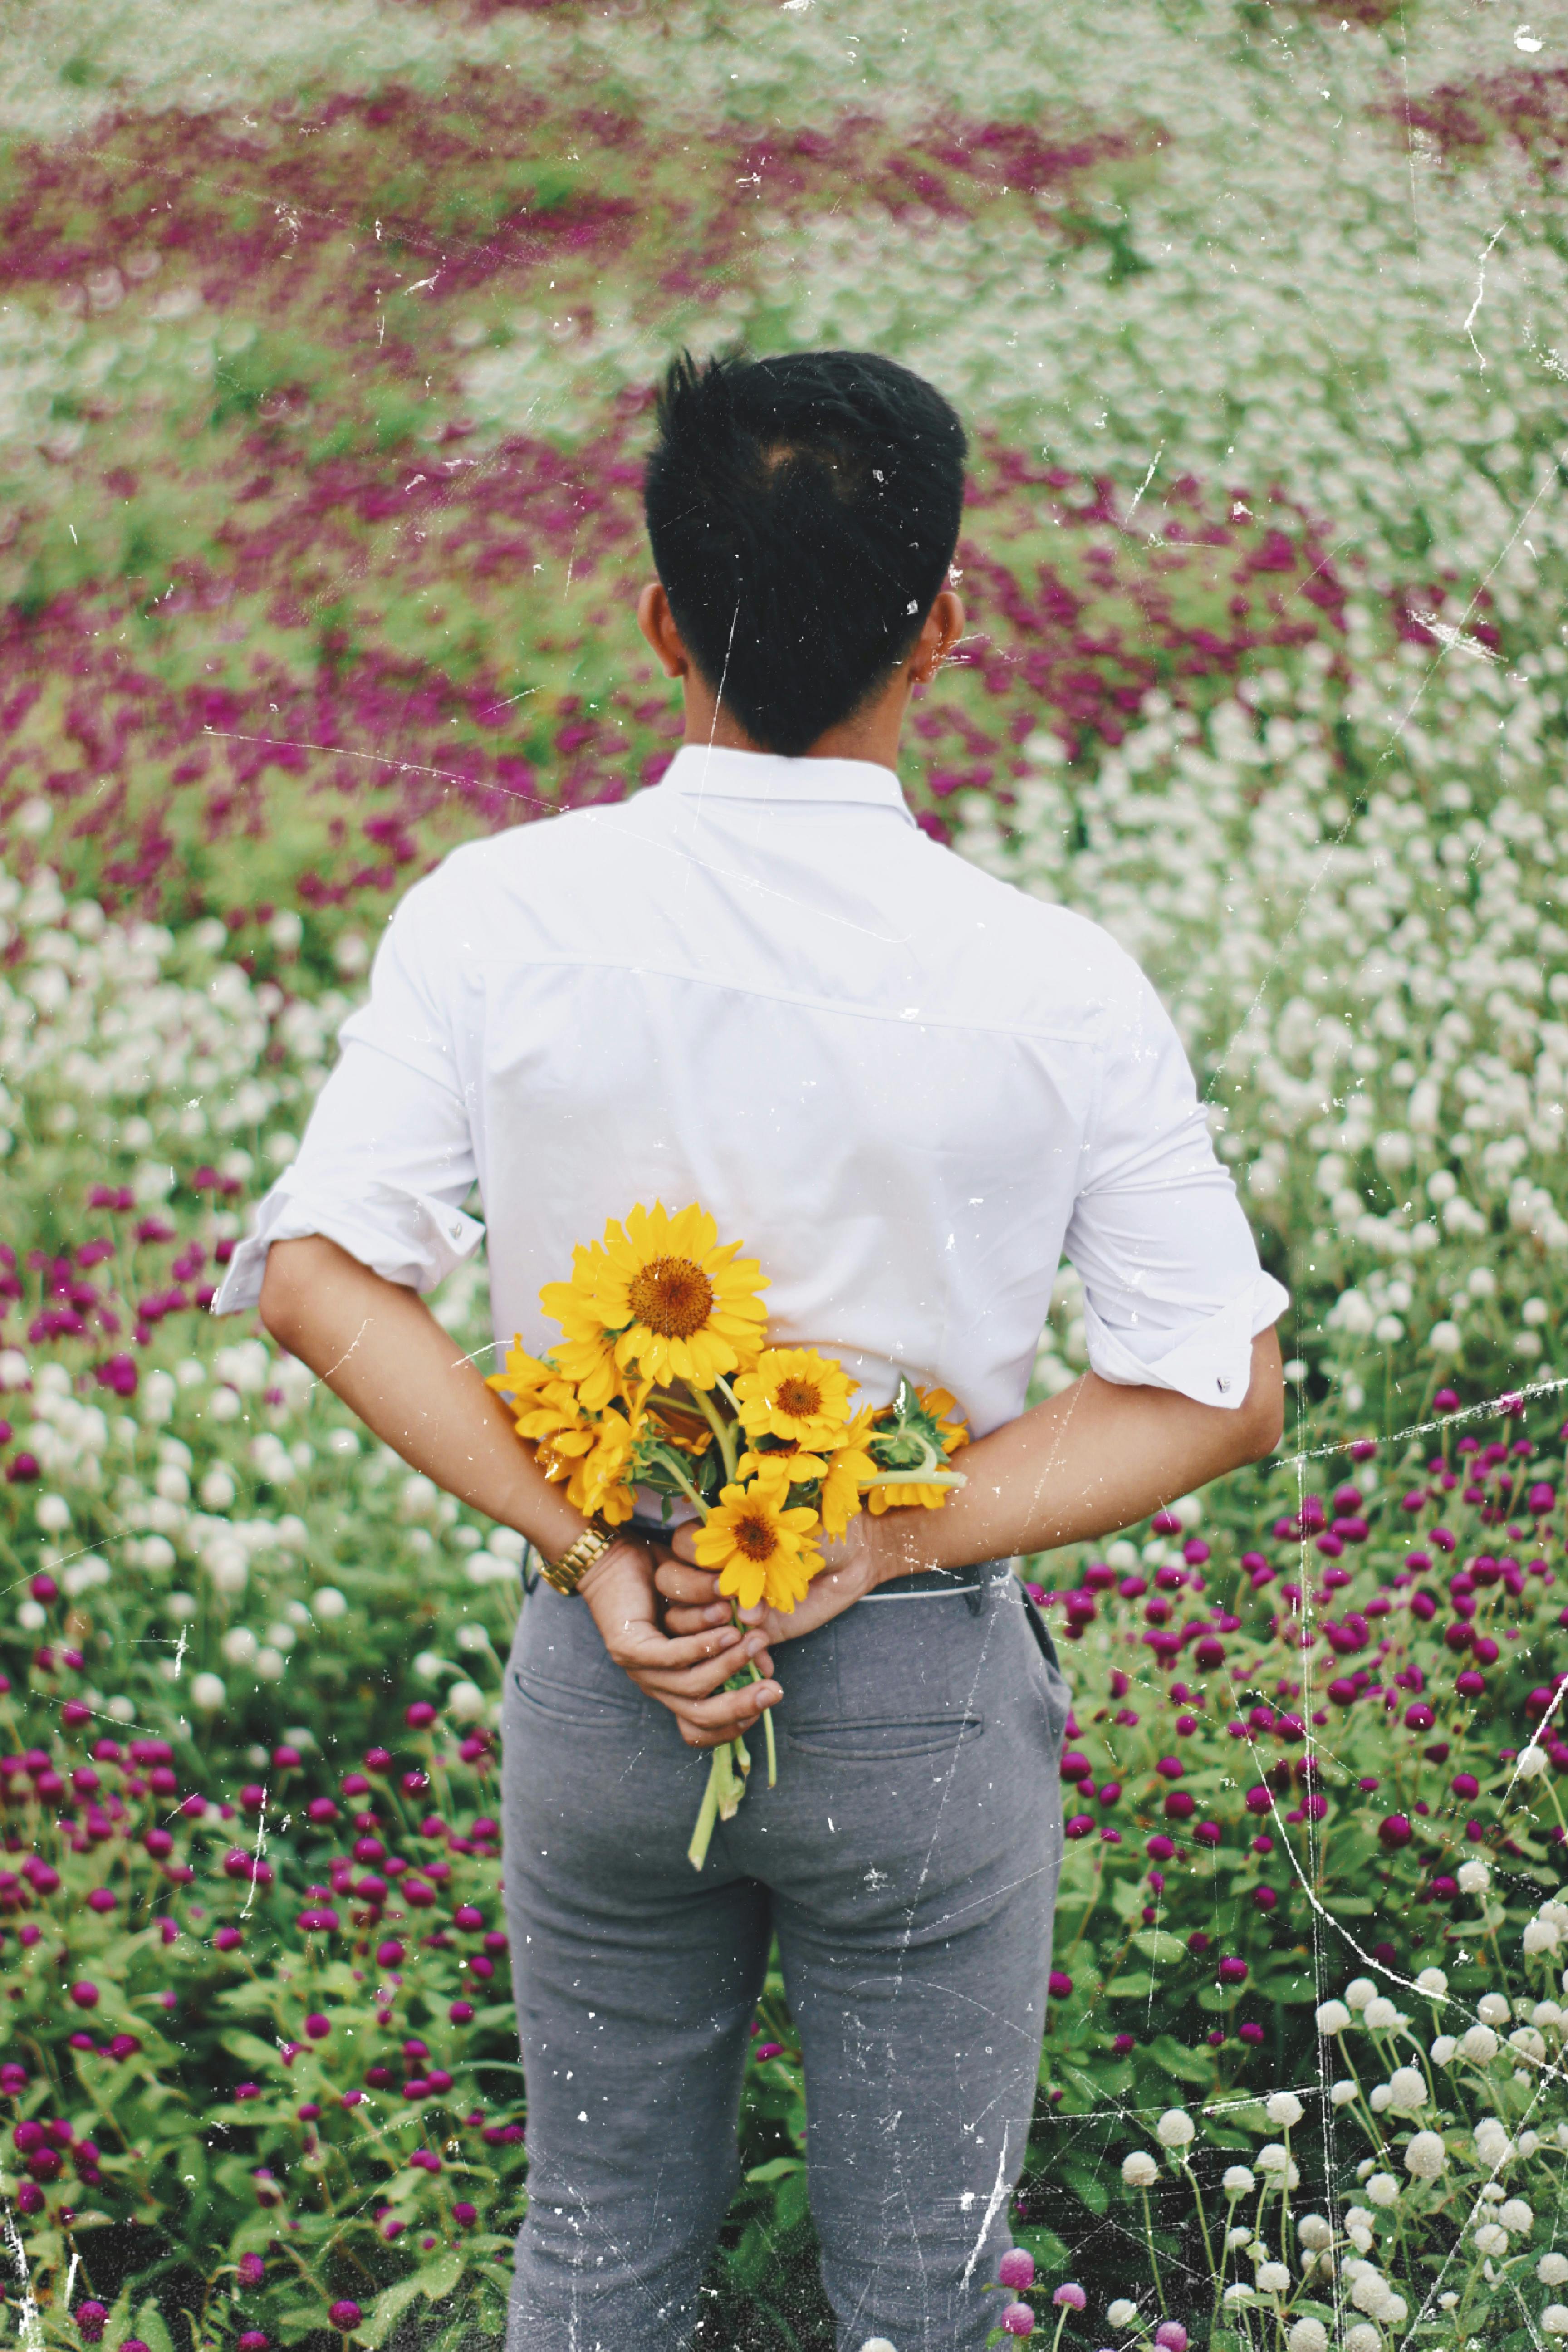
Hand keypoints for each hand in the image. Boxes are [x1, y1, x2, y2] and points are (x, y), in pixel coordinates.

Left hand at [577, 1537, 779, 1749]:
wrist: (618, 1559)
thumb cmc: (667, 1588)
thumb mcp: (711, 1621)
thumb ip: (736, 1645)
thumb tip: (766, 1672)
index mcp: (673, 1686)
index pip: (701, 1728)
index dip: (736, 1723)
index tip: (767, 1700)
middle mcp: (656, 1685)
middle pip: (700, 1716)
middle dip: (742, 1707)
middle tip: (774, 1691)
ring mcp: (639, 1671)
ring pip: (691, 1686)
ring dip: (729, 1665)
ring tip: (754, 1642)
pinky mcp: (628, 1649)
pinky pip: (671, 1657)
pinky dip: (703, 1646)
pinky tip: (728, 1631)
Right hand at [655, 1511, 891, 1647]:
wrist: (854, 1555)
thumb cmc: (822, 1530)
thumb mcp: (792, 1530)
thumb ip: (763, 1559)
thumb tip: (747, 1614)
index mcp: (721, 1535)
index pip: (682, 1543)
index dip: (693, 1558)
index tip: (720, 1569)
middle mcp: (716, 1570)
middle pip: (671, 1585)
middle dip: (694, 1598)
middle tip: (727, 1607)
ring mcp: (728, 1603)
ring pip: (686, 1623)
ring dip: (709, 1635)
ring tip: (744, 1637)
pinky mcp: (751, 1630)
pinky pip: (728, 1653)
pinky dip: (742, 1663)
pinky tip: (765, 1665)